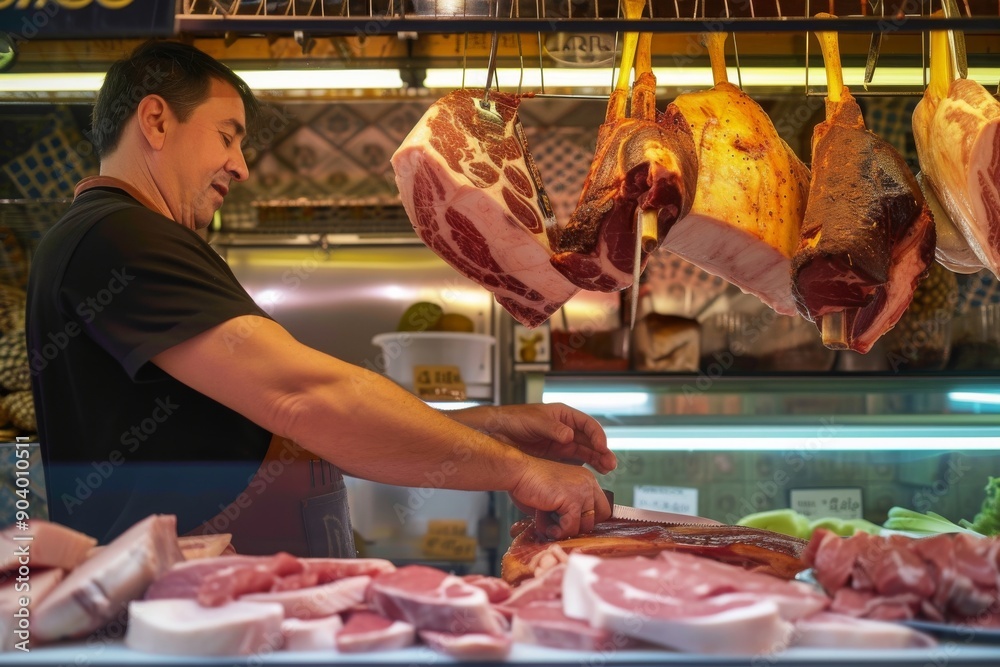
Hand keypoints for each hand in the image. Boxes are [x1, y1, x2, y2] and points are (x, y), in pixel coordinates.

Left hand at [458, 403, 615, 473]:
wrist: (497, 433)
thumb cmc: (514, 420)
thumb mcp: (533, 421)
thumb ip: (552, 429)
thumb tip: (569, 436)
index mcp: (564, 415)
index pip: (587, 425)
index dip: (597, 436)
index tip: (602, 448)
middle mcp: (566, 429)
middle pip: (590, 440)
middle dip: (602, 451)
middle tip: (610, 464)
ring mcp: (561, 443)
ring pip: (585, 451)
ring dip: (597, 460)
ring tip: (606, 471)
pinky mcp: (555, 455)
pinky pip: (574, 461)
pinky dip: (584, 467)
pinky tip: (591, 475)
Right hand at [508, 459, 611, 539]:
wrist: (518, 472)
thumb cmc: (530, 484)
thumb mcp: (557, 496)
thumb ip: (569, 510)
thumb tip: (576, 532)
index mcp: (586, 479)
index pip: (602, 506)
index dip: (587, 518)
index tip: (570, 524)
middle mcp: (589, 483)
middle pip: (601, 515)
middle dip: (581, 525)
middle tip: (562, 526)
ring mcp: (583, 490)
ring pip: (586, 525)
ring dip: (568, 530)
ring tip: (550, 526)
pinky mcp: (572, 499)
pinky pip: (571, 527)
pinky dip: (559, 532)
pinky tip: (548, 527)